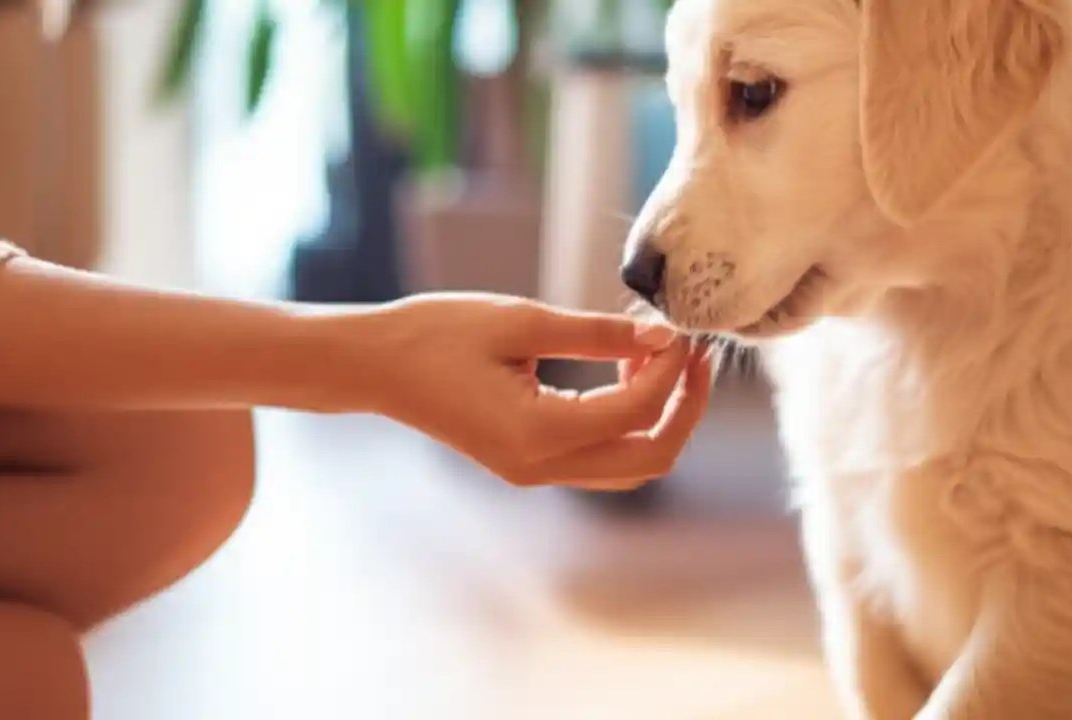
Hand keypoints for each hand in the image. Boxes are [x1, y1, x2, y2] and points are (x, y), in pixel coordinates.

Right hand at [370, 294, 712, 490]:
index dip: (670, 370)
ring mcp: (535, 472)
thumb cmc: (437, 334)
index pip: (636, 412)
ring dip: (659, 417)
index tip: (679, 328)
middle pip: (650, 459)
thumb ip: (597, 333)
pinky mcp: (529, 462)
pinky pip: (601, 455)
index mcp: (537, 434)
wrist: (376, 365)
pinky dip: (627, 420)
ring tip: (662, 358)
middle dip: (685, 409)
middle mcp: (541, 467)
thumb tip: (662, 338)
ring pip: (630, 466)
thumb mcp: (521, 320)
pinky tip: (623, 372)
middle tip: (695, 354)